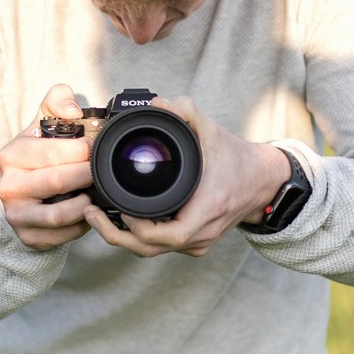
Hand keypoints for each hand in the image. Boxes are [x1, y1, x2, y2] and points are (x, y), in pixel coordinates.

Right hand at [0, 84, 95, 250]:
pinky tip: (85, 212)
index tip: (94, 148)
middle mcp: (8, 186)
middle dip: (86, 176)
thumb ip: (57, 100)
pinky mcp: (27, 237)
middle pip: (57, 182)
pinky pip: (61, 236)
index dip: (81, 150)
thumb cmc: (38, 155)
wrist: (21, 192)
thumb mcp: (44, 122)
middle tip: (100, 172)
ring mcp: (16, 215)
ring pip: (58, 215)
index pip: (51, 152)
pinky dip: (80, 226)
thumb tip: (72, 111)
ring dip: (84, 204)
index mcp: (11, 155)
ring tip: (93, 193)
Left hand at [83, 97, 290, 259]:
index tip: (119, 212)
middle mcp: (203, 233)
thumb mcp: (212, 130)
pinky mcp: (196, 243)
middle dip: (117, 236)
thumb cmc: (236, 158)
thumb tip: (157, 101)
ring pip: (154, 251)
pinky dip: (140, 238)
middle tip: (92, 214)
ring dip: (125, 239)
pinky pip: (162, 247)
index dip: (138, 230)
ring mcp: (200, 242)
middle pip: (152, 250)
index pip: (168, 235)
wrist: (262, 181)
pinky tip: (121, 222)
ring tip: (99, 218)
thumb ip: (186, 111)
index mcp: (207, 209)